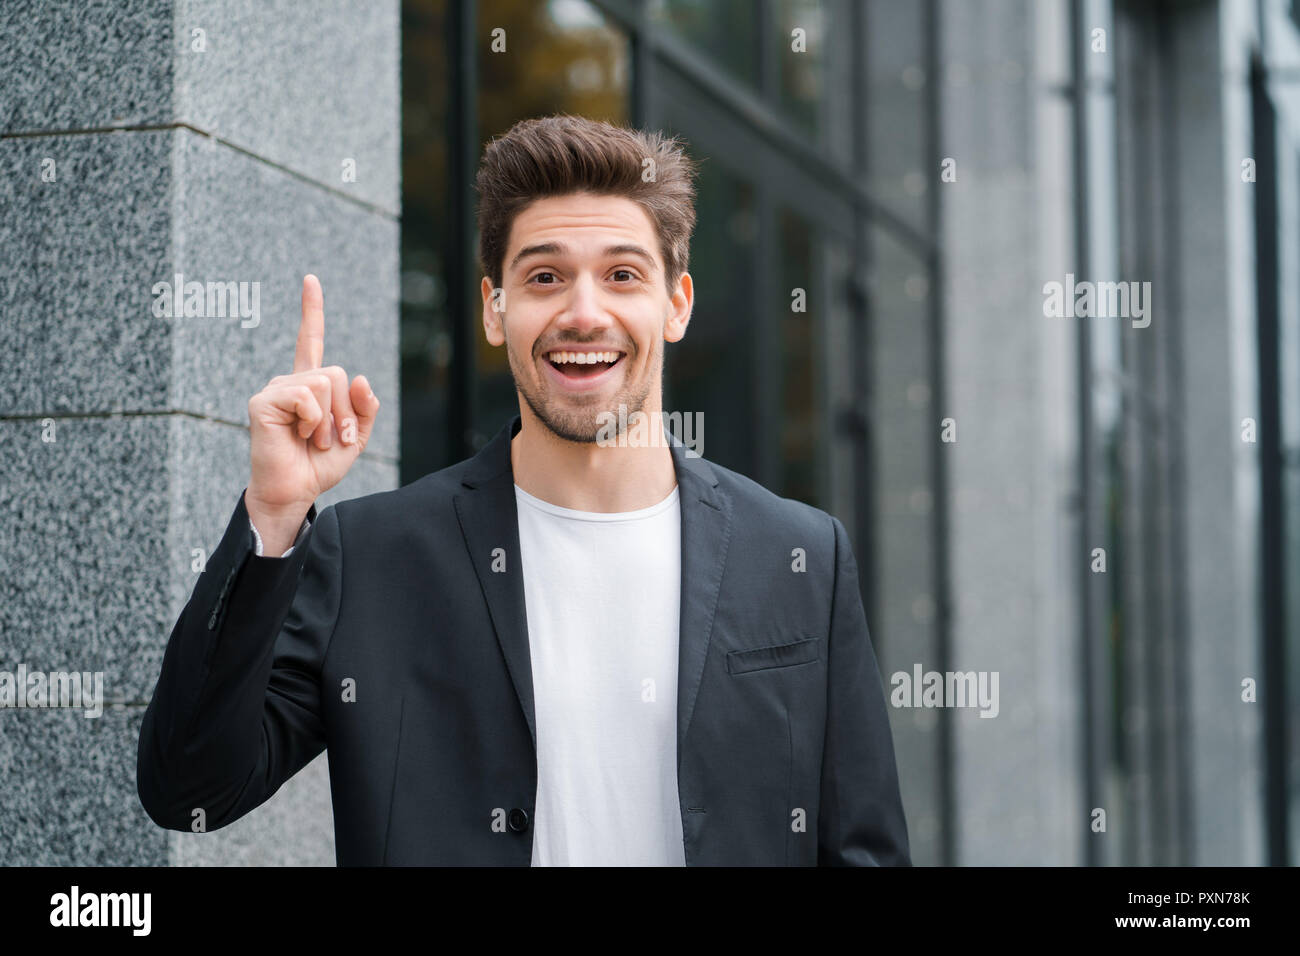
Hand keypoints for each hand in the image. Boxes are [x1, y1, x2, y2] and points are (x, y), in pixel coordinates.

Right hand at [245, 275, 379, 553]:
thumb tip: (363, 379)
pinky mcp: (264, 401)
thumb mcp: (356, 437)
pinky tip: (300, 436)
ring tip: (315, 440)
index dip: (312, 311)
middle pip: (339, 373)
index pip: (312, 341)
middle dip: (346, 411)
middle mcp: (292, 382)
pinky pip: (307, 396)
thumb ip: (365, 409)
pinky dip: (314, 421)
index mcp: (312, 386)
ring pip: (326, 382)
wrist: (295, 491)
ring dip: (331, 420)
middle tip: (332, 439)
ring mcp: (277, 389)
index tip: (310, 280)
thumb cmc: (319, 466)